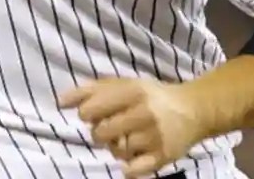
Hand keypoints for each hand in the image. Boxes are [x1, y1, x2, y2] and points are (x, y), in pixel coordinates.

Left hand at [59, 78, 208, 177]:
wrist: (193, 110)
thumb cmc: (151, 96)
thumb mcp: (124, 84)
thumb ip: (91, 90)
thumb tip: (60, 101)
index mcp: (133, 91)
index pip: (91, 110)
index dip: (87, 114)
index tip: (95, 113)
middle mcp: (144, 113)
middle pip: (100, 134)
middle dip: (101, 133)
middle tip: (114, 127)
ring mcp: (154, 137)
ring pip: (116, 152)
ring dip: (117, 147)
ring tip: (129, 138)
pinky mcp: (163, 157)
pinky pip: (131, 170)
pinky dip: (128, 166)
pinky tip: (135, 154)